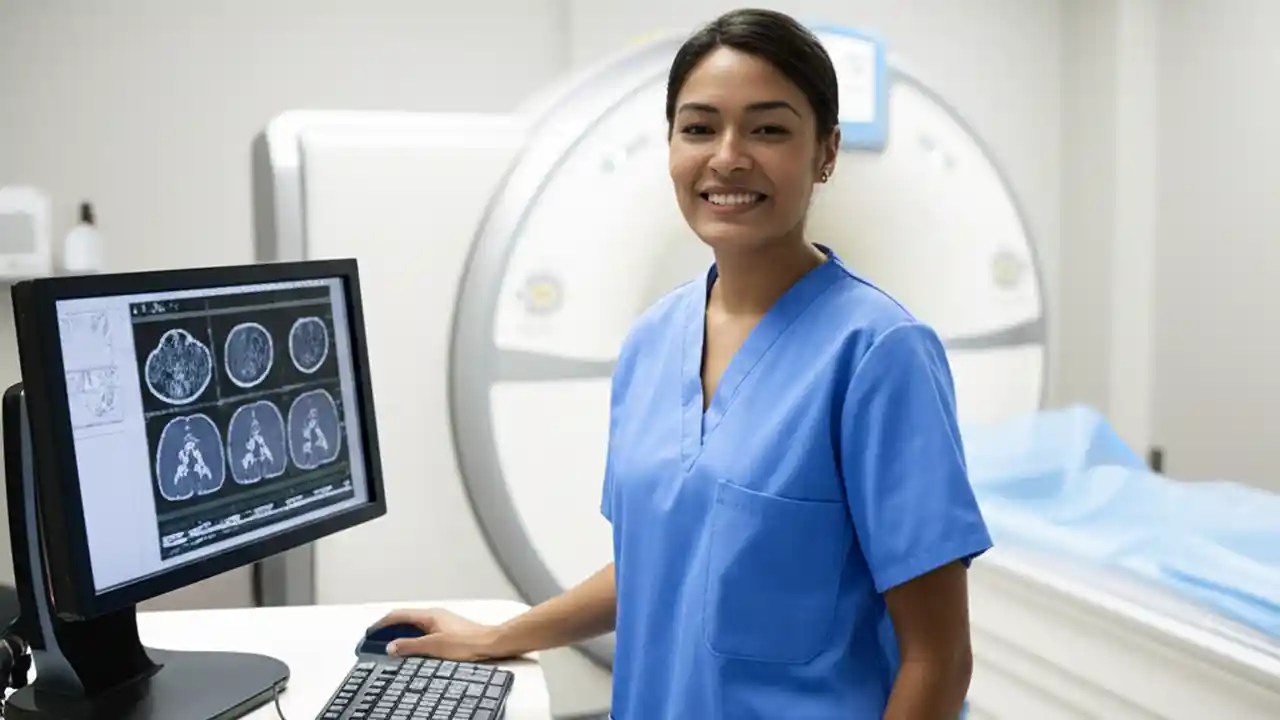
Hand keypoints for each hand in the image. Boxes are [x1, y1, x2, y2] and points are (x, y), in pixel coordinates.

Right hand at [370, 608, 506, 660]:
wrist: (490, 643)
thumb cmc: (466, 642)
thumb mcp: (433, 646)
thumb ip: (410, 646)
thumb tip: (391, 646)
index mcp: (429, 615)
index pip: (399, 615)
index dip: (382, 623)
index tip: (371, 632)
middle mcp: (434, 615)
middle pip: (405, 619)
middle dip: (389, 628)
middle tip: (377, 639)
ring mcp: (441, 622)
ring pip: (414, 626)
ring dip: (401, 634)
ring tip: (390, 645)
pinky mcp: (447, 630)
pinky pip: (423, 632)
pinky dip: (412, 638)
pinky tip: (412, 648)